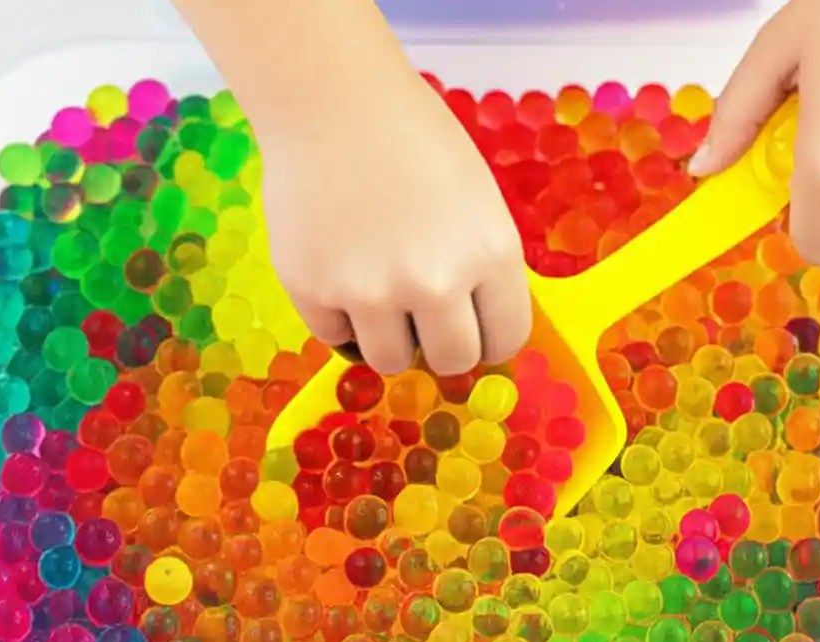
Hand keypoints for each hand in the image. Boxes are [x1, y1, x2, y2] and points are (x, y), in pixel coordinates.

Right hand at [257, 72, 530, 375]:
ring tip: (377, 289)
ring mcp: (371, 292)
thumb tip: (477, 330)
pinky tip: (339, 265)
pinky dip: (338, 314)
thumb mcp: (478, 204)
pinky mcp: (314, 291)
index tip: (472, 330)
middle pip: (452, 361)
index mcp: (490, 254)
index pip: (506, 340)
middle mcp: (435, 282)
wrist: (332, 101)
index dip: (488, 337)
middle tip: (423, 317)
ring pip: (391, 361)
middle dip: (441, 346)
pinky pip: (334, 336)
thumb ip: (481, 268)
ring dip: (387, 336)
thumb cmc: (412, 140)